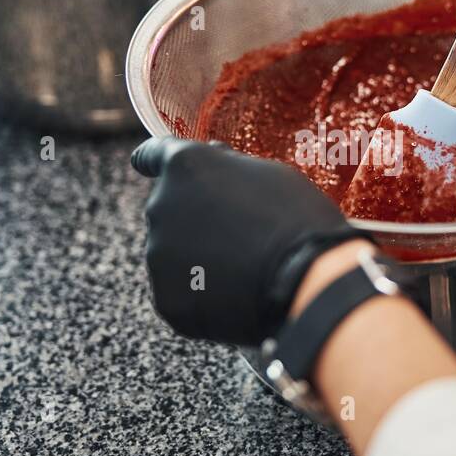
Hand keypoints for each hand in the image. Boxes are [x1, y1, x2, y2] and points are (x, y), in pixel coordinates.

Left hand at [131, 138, 361, 345]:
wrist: (307, 280)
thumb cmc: (298, 220)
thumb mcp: (269, 174)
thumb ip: (228, 168)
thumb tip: (215, 163)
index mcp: (185, 167)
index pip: (153, 156)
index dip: (154, 162)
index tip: (148, 166)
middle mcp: (161, 207)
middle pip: (169, 210)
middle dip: (194, 219)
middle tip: (237, 235)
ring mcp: (159, 256)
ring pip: (173, 254)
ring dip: (197, 258)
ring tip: (242, 269)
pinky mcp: (167, 299)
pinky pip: (181, 293)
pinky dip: (201, 296)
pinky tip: (234, 295)